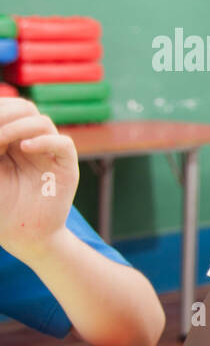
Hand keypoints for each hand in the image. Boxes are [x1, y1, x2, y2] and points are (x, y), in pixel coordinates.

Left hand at [0, 98, 77, 260]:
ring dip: (17, 126)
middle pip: (25, 108)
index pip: (7, 110)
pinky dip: (44, 140)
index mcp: (10, 141)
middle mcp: (31, 143)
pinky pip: (63, 144)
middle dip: (4, 114)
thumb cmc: (0, 207)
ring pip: (41, 121)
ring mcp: (50, 154)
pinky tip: (25, 148)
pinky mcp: (66, 168)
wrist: (21, 236)